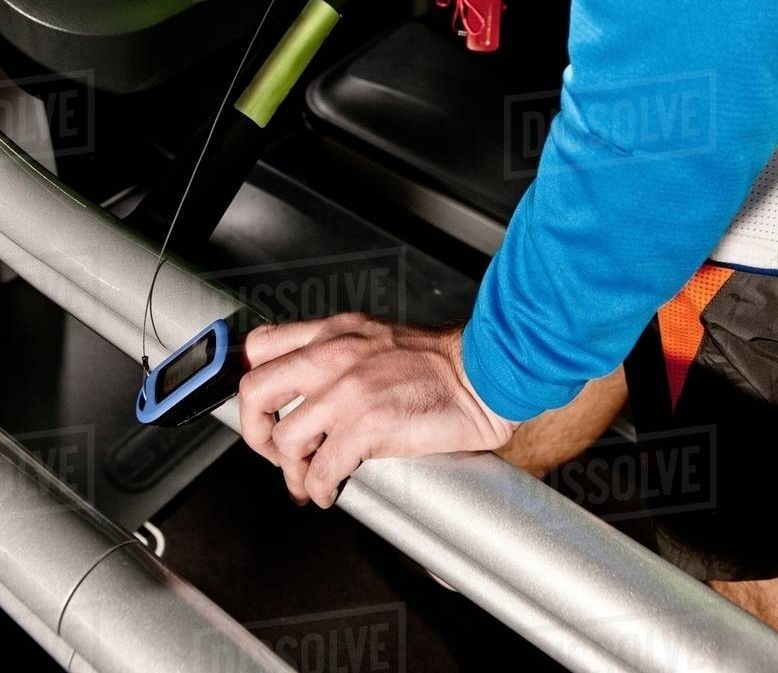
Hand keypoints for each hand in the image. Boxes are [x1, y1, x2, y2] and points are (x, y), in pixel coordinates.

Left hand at [239, 313, 516, 507]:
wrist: (481, 374)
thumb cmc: (436, 362)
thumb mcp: (374, 337)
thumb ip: (337, 353)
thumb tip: (306, 388)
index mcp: (333, 332)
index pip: (261, 345)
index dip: (250, 384)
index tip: (259, 410)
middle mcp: (333, 356)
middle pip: (255, 390)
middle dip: (255, 431)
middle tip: (273, 450)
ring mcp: (348, 391)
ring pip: (285, 439)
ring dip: (292, 471)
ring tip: (310, 479)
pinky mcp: (368, 426)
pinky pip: (321, 469)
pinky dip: (320, 488)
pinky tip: (331, 491)